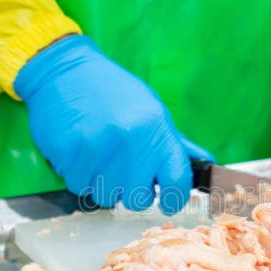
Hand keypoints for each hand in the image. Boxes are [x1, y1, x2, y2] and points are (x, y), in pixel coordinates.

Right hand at [14, 35, 213, 213]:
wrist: (64, 71)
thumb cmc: (112, 92)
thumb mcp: (152, 111)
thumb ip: (176, 144)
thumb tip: (206, 164)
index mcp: (157, 131)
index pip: (177, 183)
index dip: (173, 198)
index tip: (166, 199)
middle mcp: (132, 141)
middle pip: (137, 199)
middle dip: (129, 189)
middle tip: (120, 166)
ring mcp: (99, 148)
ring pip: (105, 196)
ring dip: (101, 182)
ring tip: (98, 154)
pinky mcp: (70, 153)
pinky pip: (78, 186)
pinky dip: (79, 175)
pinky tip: (80, 151)